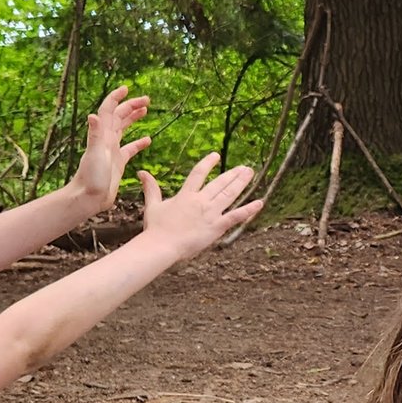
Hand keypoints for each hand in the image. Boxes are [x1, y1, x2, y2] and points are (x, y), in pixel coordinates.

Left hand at [70, 86, 150, 211]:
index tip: (127, 88)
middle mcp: (106, 140)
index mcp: (102, 135)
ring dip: (134, 118)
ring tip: (146, 110)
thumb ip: (95, 135)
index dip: (116, 98)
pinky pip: (130, 148)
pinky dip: (138, 142)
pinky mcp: (118, 162)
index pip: (109, 111)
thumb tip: (94, 115)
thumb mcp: (94, 154)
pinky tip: (148, 140)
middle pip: (119, 117)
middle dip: (131, 105)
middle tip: (147, 100)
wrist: (89, 198)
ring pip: (124, 129)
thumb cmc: (90, 177)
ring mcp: (112, 150)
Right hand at [136, 154, 262, 258]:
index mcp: (186, 195)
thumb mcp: (153, 205)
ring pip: (229, 195)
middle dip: (233, 174)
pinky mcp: (216, 227)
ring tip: (250, 173)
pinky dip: (248, 210)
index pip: (198, 174)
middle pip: (220, 183)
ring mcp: (210, 213)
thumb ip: (151, 188)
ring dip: (241, 183)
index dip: (208, 163)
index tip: (216, 156)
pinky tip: (260, 203)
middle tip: (245, 167)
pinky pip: (235, 216)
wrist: (161, 246)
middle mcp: (200, 201)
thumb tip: (141, 172)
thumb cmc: (155, 228)